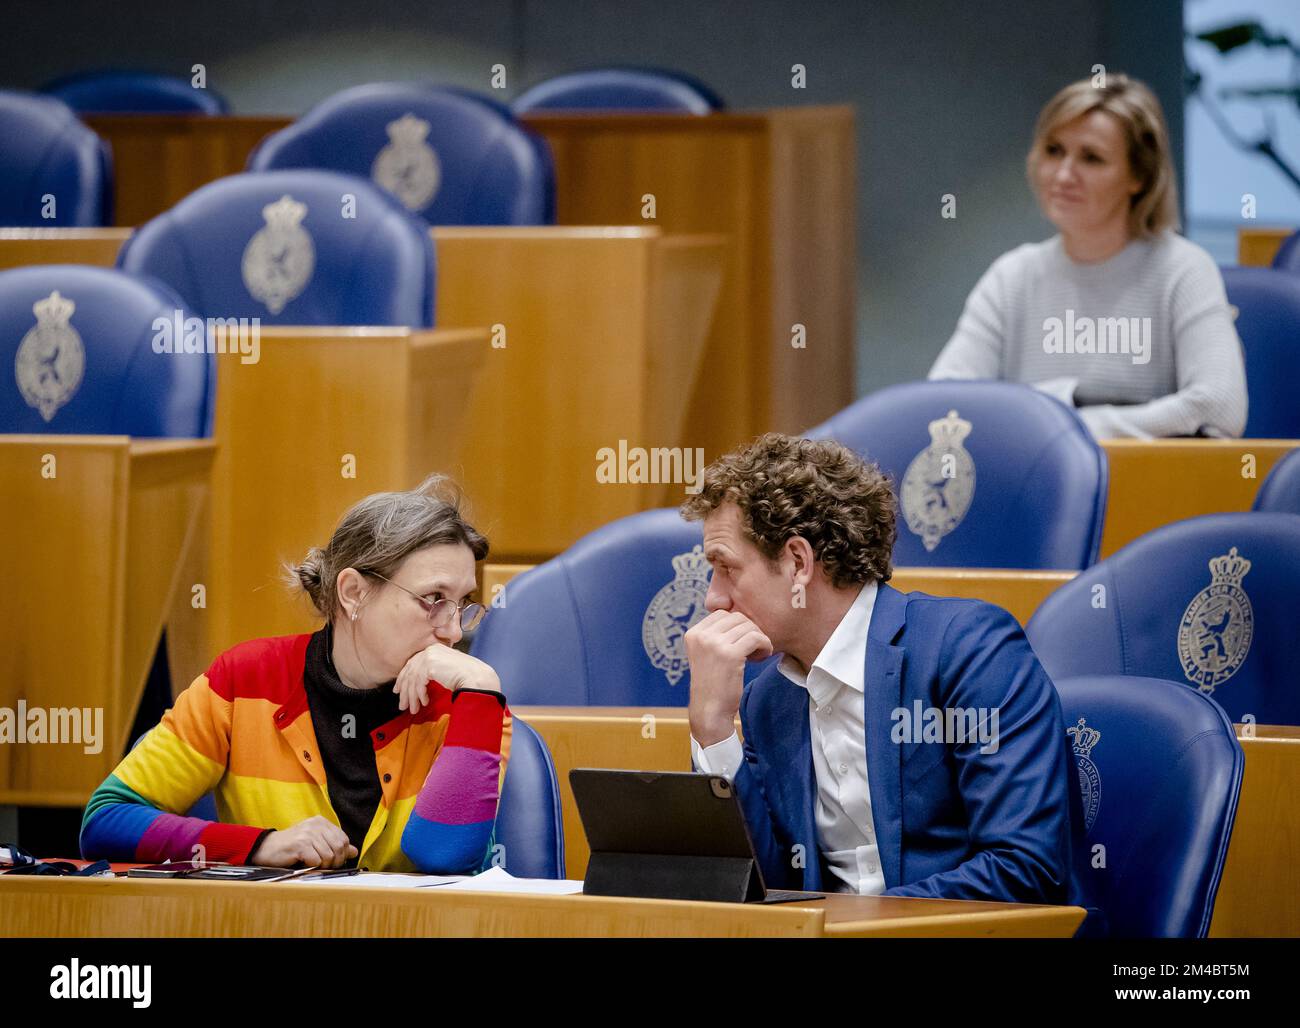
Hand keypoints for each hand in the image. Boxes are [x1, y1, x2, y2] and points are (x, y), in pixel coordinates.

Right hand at [250, 815, 356, 867]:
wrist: (266, 849)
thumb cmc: (291, 848)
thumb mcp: (315, 843)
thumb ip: (334, 845)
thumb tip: (354, 851)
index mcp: (321, 822)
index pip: (344, 839)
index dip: (342, 854)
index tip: (334, 862)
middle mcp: (316, 824)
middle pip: (339, 847)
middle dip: (334, 862)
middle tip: (324, 867)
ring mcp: (308, 833)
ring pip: (328, 856)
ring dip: (322, 866)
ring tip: (312, 865)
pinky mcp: (300, 844)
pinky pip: (316, 860)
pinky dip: (312, 867)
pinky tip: (304, 864)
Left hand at [394, 643, 500, 714]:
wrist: (477, 678)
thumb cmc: (467, 677)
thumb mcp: (446, 671)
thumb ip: (432, 672)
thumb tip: (418, 684)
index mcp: (434, 649)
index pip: (413, 663)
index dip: (404, 678)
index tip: (399, 690)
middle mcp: (430, 650)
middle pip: (410, 671)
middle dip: (405, 690)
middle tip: (402, 704)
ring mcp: (430, 656)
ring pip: (413, 679)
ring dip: (412, 697)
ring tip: (413, 709)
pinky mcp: (430, 665)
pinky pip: (419, 683)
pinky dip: (420, 695)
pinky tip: (424, 702)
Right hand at [685, 610, 772, 746]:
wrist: (710, 711)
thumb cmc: (712, 684)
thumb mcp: (706, 654)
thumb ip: (715, 635)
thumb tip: (739, 616)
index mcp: (693, 634)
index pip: (722, 614)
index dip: (737, 625)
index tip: (742, 642)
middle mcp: (701, 636)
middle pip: (736, 617)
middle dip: (749, 630)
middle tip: (753, 648)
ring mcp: (714, 644)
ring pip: (748, 626)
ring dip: (759, 638)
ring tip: (758, 653)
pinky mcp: (730, 655)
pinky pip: (756, 638)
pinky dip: (765, 645)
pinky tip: (763, 656)